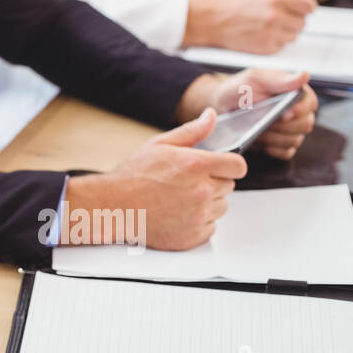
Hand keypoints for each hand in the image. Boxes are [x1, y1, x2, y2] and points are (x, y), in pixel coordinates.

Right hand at [65, 109, 245, 250]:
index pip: (238, 166)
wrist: (113, 206)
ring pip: (221, 208)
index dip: (230, 165)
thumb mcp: (160, 145)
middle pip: (229, 186)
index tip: (221, 168)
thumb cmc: (132, 176)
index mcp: (195, 165)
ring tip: (180, 199)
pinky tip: (178, 214)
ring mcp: (198, 215)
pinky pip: (210, 228)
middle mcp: (201, 191)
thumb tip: (211, 116)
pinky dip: (198, 223)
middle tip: (187, 183)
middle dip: (213, 183)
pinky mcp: (193, 236)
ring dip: (207, 204)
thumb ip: (192, 131)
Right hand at [184, 0, 317, 52]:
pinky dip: (274, 42)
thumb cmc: (232, 4)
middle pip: (302, 23)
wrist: (211, 20)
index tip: (302, 9)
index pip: (309, 6)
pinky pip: (281, 46)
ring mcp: (271, 32)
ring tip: (267, 27)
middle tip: (280, 19)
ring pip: (293, 36)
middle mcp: (276, 15)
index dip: (305, 7)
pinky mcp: (265, 47)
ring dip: (284, 33)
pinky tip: (260, 35)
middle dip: (293, 21)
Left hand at [208, 69, 316, 159]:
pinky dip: (273, 148)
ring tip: (258, 128)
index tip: (284, 113)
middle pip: (306, 124)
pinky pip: (286, 152)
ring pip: (295, 140)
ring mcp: (291, 130)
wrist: (221, 108)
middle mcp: (298, 112)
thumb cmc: (239, 90)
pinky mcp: (281, 145)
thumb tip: (304, 75)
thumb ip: (279, 79)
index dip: (300, 110)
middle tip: (265, 120)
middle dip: (284, 125)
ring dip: (275, 136)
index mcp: (296, 92)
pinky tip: (260, 140)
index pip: (310, 103)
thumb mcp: (254, 79)